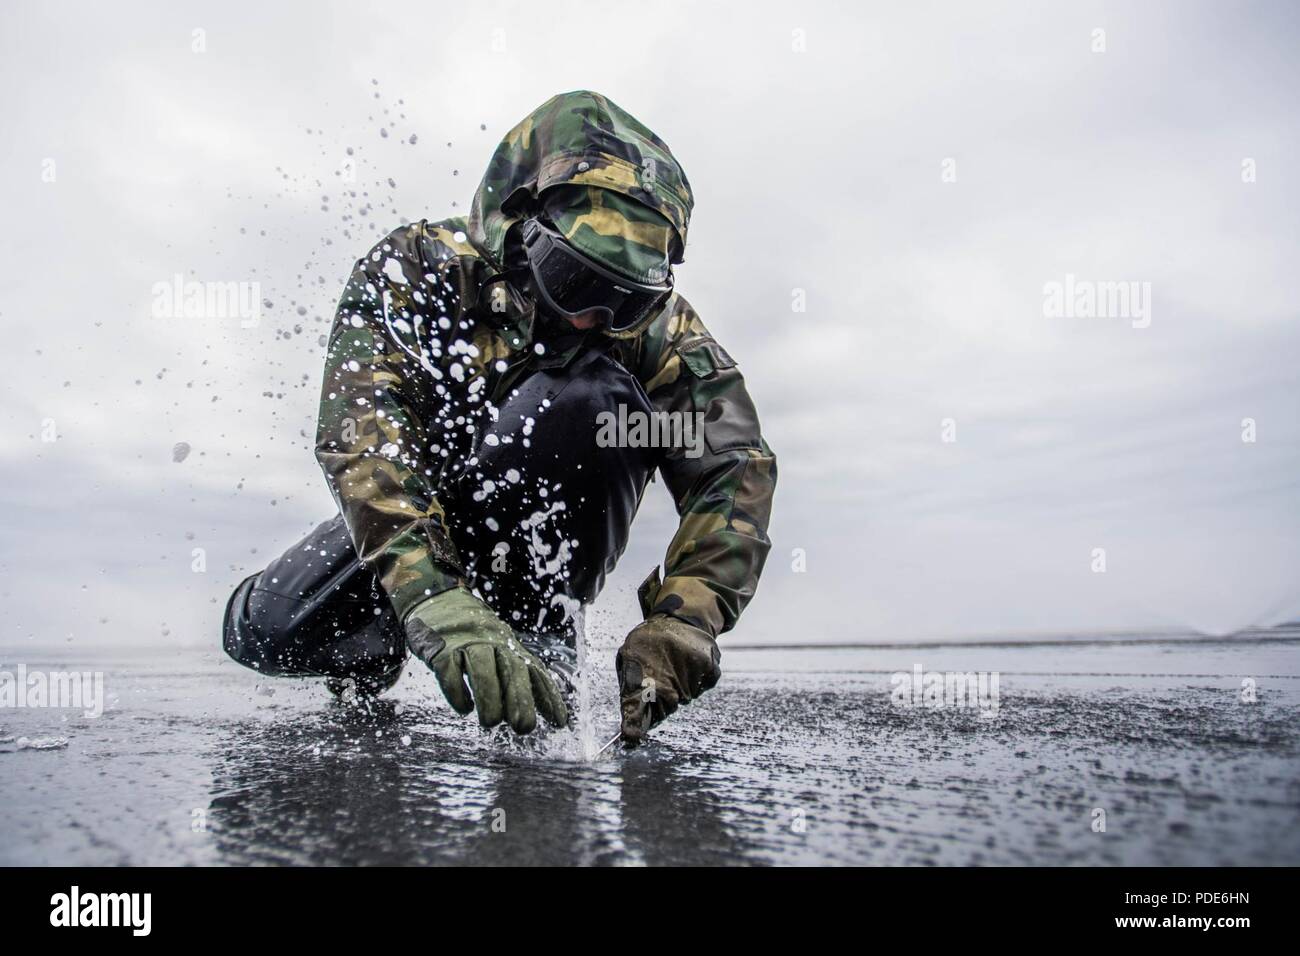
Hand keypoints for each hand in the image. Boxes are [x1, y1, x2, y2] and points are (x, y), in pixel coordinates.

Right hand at [405, 587, 567, 733]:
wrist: (437, 601)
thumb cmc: (473, 635)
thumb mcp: (498, 648)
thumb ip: (512, 676)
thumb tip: (525, 716)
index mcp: (509, 644)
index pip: (534, 670)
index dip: (548, 696)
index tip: (559, 722)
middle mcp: (492, 641)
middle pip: (512, 669)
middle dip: (521, 699)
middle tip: (524, 727)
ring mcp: (466, 643)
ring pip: (482, 670)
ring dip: (489, 699)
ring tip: (490, 723)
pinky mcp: (441, 649)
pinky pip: (450, 672)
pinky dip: (458, 693)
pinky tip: (465, 708)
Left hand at [616, 615, 719, 745]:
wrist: (681, 616)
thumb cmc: (651, 640)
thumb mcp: (630, 653)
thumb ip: (629, 682)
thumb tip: (628, 716)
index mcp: (640, 667)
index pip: (635, 702)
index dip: (633, 722)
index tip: (631, 737)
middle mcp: (666, 671)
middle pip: (666, 708)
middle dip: (662, 703)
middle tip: (661, 682)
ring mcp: (689, 669)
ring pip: (685, 699)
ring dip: (680, 690)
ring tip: (675, 667)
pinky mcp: (708, 666)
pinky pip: (703, 688)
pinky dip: (698, 681)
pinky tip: (689, 665)